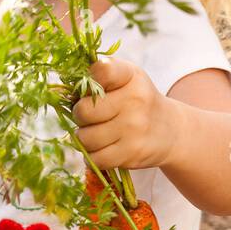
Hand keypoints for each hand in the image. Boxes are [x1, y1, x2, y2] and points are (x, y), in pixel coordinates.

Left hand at [72, 55, 178, 170]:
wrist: (170, 131)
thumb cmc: (137, 101)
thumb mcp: (126, 78)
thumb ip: (98, 76)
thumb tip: (60, 90)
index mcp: (130, 75)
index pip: (100, 70)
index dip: (88, 81)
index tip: (92, 88)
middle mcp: (135, 100)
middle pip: (83, 111)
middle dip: (81, 116)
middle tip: (91, 117)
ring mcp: (134, 128)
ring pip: (85, 138)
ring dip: (86, 139)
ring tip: (98, 134)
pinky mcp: (131, 153)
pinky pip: (95, 159)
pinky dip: (94, 156)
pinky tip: (103, 148)